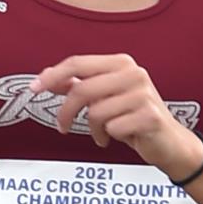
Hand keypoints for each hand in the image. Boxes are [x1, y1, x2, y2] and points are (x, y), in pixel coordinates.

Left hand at [30, 54, 195, 169]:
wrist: (168, 141)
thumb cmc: (134, 116)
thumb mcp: (105, 97)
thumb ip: (78, 85)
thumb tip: (48, 77)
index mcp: (121, 62)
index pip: (78, 63)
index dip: (52, 75)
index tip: (33, 88)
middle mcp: (134, 73)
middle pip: (82, 90)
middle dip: (67, 112)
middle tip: (63, 126)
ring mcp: (143, 94)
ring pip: (96, 112)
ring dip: (94, 129)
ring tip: (104, 133)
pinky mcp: (149, 116)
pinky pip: (112, 128)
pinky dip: (109, 137)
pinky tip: (120, 137)